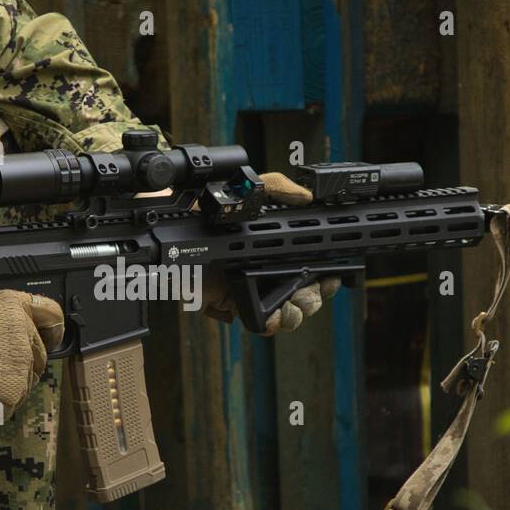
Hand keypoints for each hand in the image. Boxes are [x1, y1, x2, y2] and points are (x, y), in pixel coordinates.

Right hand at [0, 289, 64, 422]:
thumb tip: (0, 324)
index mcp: (10, 305)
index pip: (50, 312)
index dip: (52, 328)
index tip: (51, 337)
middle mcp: (22, 328)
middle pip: (40, 350)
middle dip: (25, 362)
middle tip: (0, 367)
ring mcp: (23, 359)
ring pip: (29, 376)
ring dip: (13, 381)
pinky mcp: (18, 386)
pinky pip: (17, 397)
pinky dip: (3, 400)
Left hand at [202, 172, 342, 333]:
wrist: (173, 243)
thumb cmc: (205, 217)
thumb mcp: (244, 195)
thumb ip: (274, 186)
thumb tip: (306, 196)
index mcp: (277, 245)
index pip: (314, 261)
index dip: (329, 271)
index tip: (336, 273)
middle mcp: (271, 270)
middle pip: (311, 291)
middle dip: (318, 294)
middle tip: (314, 289)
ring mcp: (257, 290)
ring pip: (294, 311)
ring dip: (301, 310)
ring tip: (294, 303)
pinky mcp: (241, 307)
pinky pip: (267, 323)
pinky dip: (277, 323)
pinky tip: (277, 315)